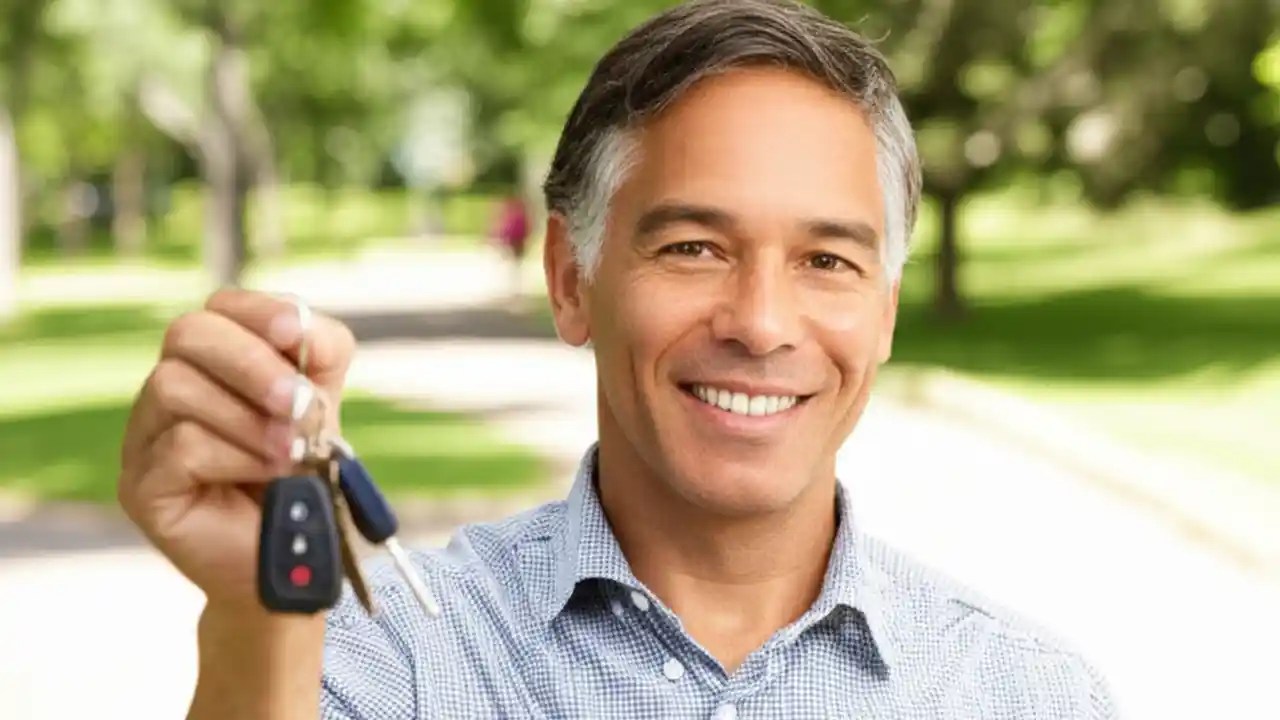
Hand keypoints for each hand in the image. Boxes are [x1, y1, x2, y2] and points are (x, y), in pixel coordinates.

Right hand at [117, 288, 355, 610]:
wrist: (294, 560)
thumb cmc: (302, 481)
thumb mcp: (321, 410)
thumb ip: (321, 360)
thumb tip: (303, 329)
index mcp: (216, 364)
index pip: (220, 308)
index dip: (260, 312)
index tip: (297, 336)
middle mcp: (170, 391)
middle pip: (188, 334)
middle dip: (252, 362)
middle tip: (297, 402)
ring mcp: (145, 438)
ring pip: (175, 386)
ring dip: (247, 418)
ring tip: (287, 454)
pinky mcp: (141, 486)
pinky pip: (180, 445)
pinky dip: (236, 456)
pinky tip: (264, 478)